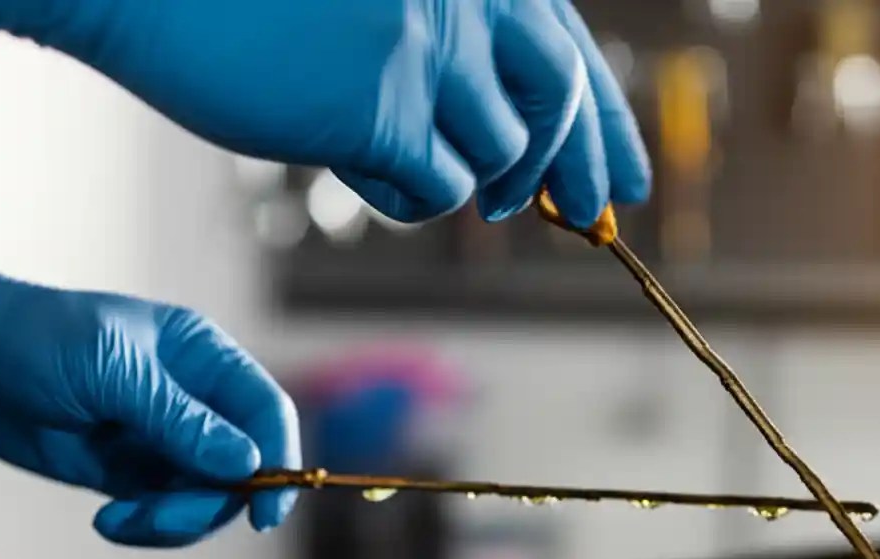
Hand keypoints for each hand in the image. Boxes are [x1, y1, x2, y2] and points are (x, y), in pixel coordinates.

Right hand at [0, 0, 650, 228]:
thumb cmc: (252, 0)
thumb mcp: (383, 3)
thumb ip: (452, 47)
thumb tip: (515, 144)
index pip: (567, 46)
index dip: (606, 119)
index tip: (626, 176)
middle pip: (558, 97)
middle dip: (580, 166)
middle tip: (584, 217)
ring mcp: (426, 49)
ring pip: (498, 155)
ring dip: (474, 182)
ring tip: (419, 172)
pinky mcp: (381, 109)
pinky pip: (436, 190)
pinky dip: (412, 200)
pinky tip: (365, 174)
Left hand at [0, 265, 299, 547]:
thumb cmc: (37, 337)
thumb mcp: (115, 372)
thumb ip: (182, 420)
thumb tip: (245, 461)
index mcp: (204, 358)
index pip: (266, 410)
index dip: (278, 458)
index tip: (266, 508)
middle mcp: (194, 400)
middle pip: (242, 465)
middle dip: (211, 501)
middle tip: (164, 516)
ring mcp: (163, 439)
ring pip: (205, 496)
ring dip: (175, 520)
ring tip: (124, 519)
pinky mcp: (130, 473)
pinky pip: (164, 511)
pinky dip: (146, 527)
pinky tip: (110, 519)